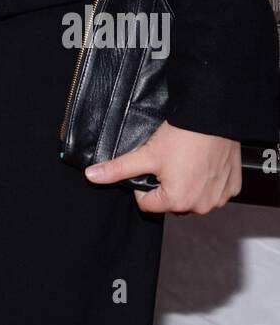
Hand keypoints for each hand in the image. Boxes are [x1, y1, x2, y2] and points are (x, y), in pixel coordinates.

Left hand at [84, 121, 242, 213]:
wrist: (213, 117)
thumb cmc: (182, 136)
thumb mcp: (146, 154)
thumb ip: (118, 169)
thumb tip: (91, 176)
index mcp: (177, 202)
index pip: (148, 203)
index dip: (144, 184)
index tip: (151, 166)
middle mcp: (200, 207)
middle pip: (172, 202)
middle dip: (166, 186)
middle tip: (169, 161)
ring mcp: (218, 199)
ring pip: (193, 197)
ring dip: (188, 184)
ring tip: (186, 160)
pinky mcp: (232, 188)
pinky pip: (214, 190)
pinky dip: (208, 180)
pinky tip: (204, 163)